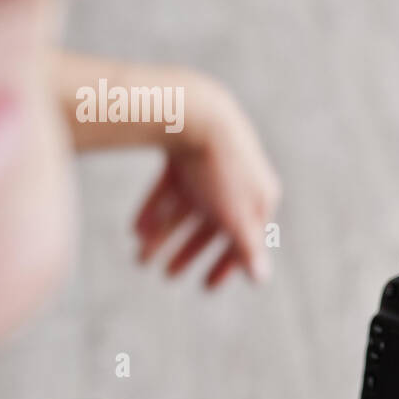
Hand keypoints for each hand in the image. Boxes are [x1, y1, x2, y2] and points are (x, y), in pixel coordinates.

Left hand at [55, 52, 280, 287]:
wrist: (193, 111)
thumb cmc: (222, 168)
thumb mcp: (236, 215)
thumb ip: (248, 248)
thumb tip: (262, 280)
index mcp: (258, 196)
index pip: (245, 238)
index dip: (226, 264)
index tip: (206, 287)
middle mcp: (237, 181)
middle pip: (212, 224)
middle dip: (188, 252)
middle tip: (166, 276)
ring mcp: (209, 166)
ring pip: (187, 209)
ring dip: (165, 236)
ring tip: (141, 259)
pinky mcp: (183, 153)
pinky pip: (170, 189)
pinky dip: (155, 210)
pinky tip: (136, 231)